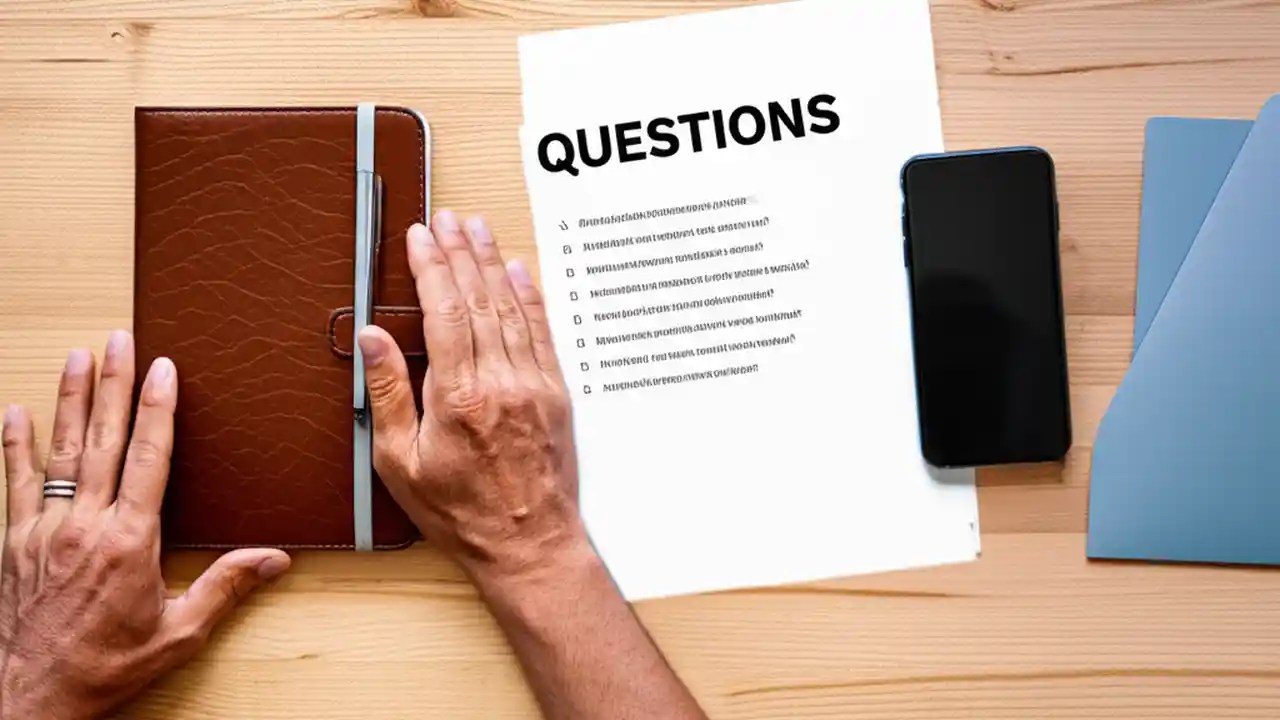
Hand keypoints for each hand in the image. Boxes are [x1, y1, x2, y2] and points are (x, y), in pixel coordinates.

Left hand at [1, 332, 289, 719]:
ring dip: (69, 400)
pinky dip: (15, 445)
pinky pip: (15, 482)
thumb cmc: (105, 667)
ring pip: (60, 451)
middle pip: (103, 439)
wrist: (32, 696)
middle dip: (113, 384)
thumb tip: (273, 560)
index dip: (157, 409)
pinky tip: (14, 413)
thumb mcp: (178, 634)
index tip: (162, 370)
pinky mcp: (13, 542)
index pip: (148, 458)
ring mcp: (44, 530)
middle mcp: (85, 526)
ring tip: (76, 357)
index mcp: (130, 541)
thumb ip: (224, 588)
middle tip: (118, 340)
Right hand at [357, 210, 588, 584]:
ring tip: (478, 230)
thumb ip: (386, 395)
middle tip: (448, 218)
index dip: (431, 266)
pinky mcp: (556, 395)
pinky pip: (541, 333)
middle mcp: (500, 381)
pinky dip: (530, 298)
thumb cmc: (461, 514)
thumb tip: (372, 338)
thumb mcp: (400, 464)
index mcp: (457, 396)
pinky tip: (520, 273)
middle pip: (477, 299)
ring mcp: (533, 385)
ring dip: (493, 265)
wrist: (528, 544)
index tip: (420, 237)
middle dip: (461, 252)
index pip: (442, 311)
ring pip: (510, 309)